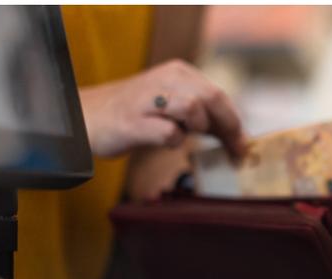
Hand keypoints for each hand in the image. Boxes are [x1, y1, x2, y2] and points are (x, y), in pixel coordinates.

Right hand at [79, 60, 246, 159]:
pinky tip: (163, 141)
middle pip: (212, 98)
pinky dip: (173, 141)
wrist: (88, 117)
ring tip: (182, 134)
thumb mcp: (173, 107)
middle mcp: (165, 79)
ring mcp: (148, 99)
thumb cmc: (137, 116)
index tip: (243, 147)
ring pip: (193, 109)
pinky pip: (169, 133)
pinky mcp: (133, 121)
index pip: (219, 95)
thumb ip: (202, 117)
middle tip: (233, 152)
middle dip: (229, 129)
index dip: (235, 124)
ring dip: (196, 129)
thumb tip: (236, 138)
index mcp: (179, 73)